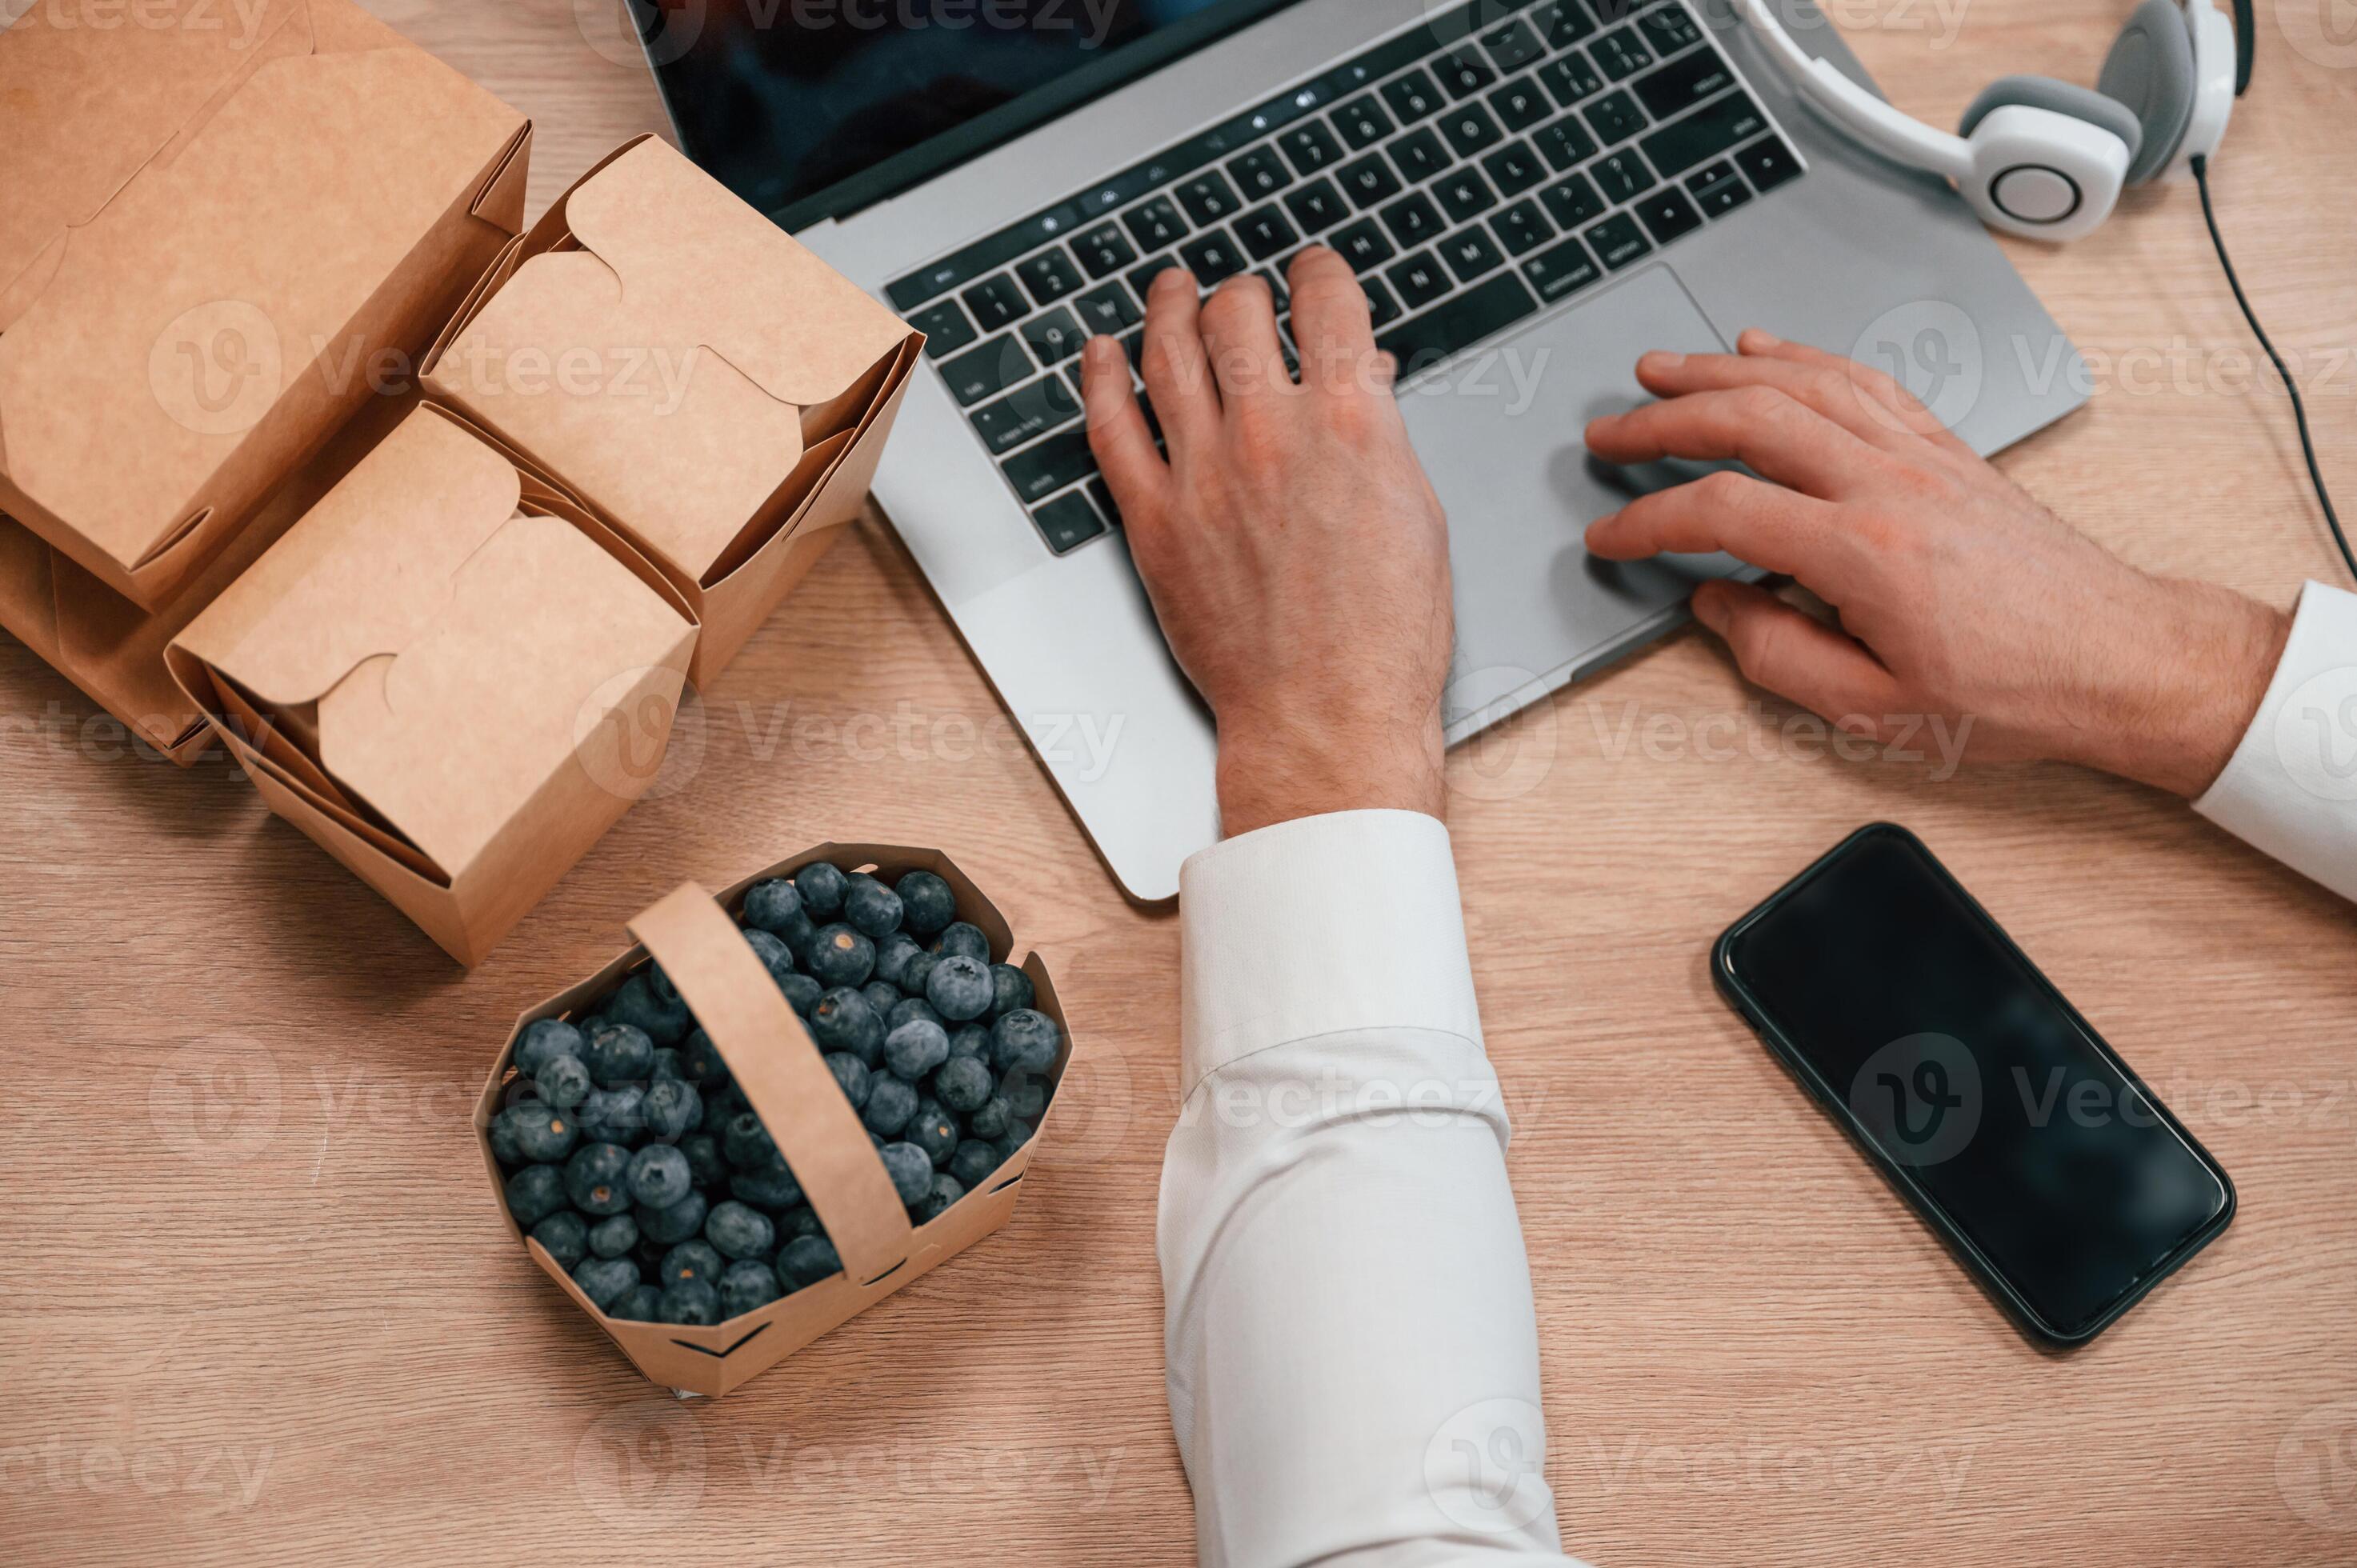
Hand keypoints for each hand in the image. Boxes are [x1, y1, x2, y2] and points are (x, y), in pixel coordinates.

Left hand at [1079, 249, 1454, 837]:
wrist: (1327, 716)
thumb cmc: (1384, 638)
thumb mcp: (1418, 516)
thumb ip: (1383, 436)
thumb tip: (1365, 381)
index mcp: (1351, 424)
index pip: (1328, 302)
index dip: (1319, 272)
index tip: (1312, 273)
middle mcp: (1271, 434)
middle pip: (1239, 313)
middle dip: (1244, 290)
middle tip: (1243, 294)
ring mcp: (1203, 474)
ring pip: (1167, 350)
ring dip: (1169, 306)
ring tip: (1171, 289)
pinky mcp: (1153, 520)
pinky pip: (1110, 425)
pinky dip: (1099, 376)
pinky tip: (1099, 352)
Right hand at [1583, 331, 2290, 798]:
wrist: (2118, 658)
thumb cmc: (2013, 689)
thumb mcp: (1876, 711)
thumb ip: (1778, 656)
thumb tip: (1717, 605)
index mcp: (1863, 552)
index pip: (1722, 511)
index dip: (1648, 520)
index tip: (1609, 534)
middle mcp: (1889, 485)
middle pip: (1752, 419)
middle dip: (1666, 417)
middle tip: (1611, 427)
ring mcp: (1921, 457)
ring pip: (1804, 384)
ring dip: (1722, 370)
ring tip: (1664, 369)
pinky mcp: (1946, 451)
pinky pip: (1862, 383)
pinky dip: (1804, 359)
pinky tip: (1767, 351)